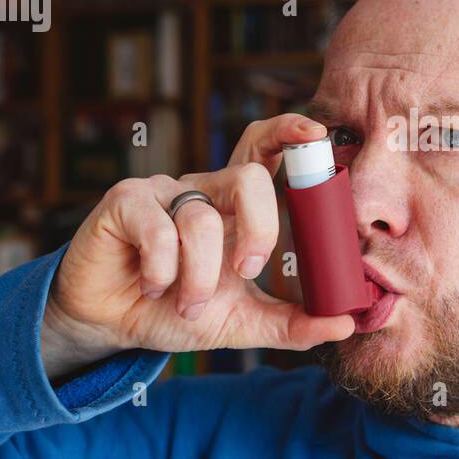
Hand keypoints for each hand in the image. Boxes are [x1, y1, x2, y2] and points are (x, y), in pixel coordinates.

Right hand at [40, 114, 354, 378]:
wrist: (113, 325)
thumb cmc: (177, 309)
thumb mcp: (242, 323)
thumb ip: (293, 324)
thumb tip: (345, 325)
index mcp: (234, 207)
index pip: (265, 151)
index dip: (289, 133)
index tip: (316, 134)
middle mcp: (203, 190)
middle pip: (248, 177)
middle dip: (259, 229)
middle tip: (246, 272)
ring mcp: (163, 192)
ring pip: (202, 219)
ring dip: (199, 277)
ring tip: (185, 303)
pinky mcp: (125, 202)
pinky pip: (159, 230)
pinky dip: (163, 270)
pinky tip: (152, 285)